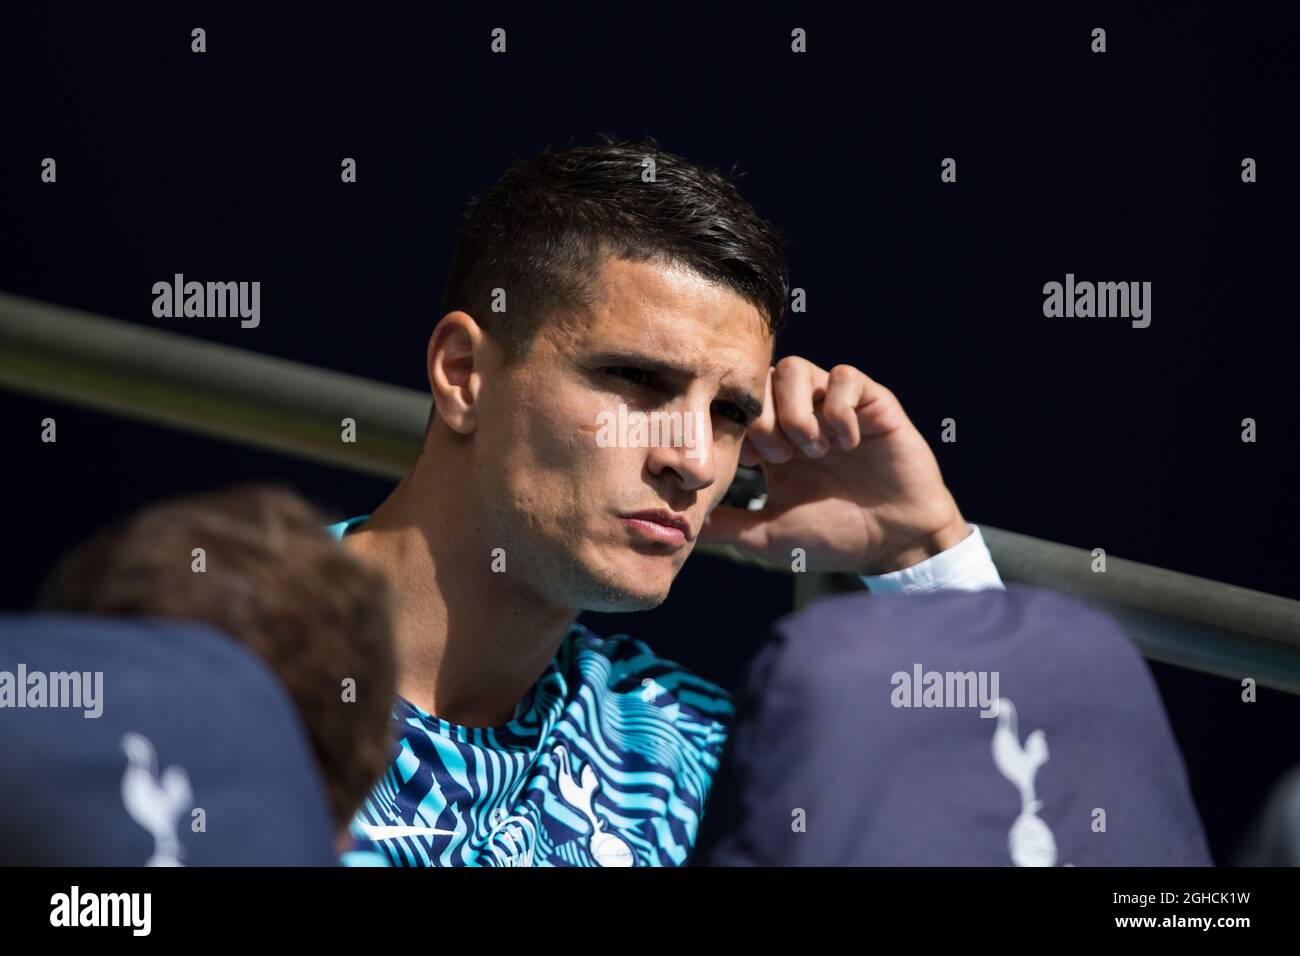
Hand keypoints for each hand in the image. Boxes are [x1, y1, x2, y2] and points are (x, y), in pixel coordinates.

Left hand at [700, 356, 969, 574]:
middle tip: (781, 457)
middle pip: (760, 379)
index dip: (734, 426)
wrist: (896, 542)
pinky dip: (838, 408)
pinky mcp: (872, 403)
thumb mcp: (769, 535)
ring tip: (812, 449)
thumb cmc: (835, 538)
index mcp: (773, 441)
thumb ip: (727, 525)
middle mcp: (802, 416)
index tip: (747, 464)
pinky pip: (845, 376)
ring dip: (796, 409)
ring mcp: (835, 406)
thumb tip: (678, 526)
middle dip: (762, 417)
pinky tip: (846, 443)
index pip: (737, 404)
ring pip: (796, 368)